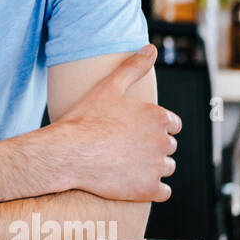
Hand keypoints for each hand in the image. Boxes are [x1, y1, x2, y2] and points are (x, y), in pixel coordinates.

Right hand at [50, 44, 180, 202]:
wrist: (67, 153)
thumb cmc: (84, 119)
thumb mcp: (109, 87)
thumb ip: (133, 66)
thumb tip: (150, 48)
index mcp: (157, 117)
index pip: (172, 124)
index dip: (154, 127)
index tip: (135, 131)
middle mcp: (162, 141)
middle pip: (169, 146)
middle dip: (153, 147)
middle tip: (126, 148)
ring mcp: (156, 167)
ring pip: (166, 168)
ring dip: (152, 167)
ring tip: (126, 164)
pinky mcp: (148, 189)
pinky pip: (163, 191)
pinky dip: (153, 189)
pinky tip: (133, 182)